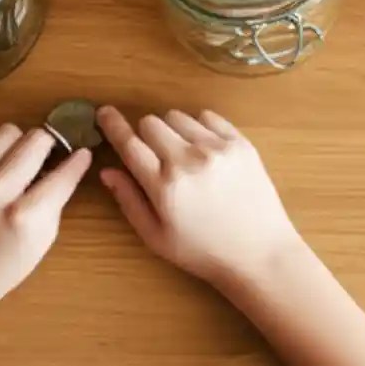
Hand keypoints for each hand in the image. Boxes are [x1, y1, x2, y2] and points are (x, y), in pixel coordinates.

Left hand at [0, 123, 92, 304]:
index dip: (76, 160)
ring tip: (9, 166)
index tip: (81, 152)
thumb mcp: (43, 239)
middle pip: (33, 139)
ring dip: (12, 146)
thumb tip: (74, 157)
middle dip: (44, 147)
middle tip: (41, 160)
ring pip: (3, 132)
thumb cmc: (3, 264)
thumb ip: (57, 196)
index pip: (61, 172)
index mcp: (21, 216)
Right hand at [97, 107, 302, 286]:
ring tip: (183, 153)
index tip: (104, 112)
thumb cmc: (203, 251)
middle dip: (145, 134)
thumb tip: (106, 171)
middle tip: (155, 154)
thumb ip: (129, 201)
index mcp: (164, 186)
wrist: (260, 253)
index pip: (128, 143)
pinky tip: (205, 148)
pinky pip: (209, 116)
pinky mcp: (240, 143)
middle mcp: (188, 160)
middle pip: (151, 123)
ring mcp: (217, 148)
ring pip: (178, 116)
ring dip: (173, 129)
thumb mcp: (157, 238)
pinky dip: (200, 126)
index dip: (112, 124)